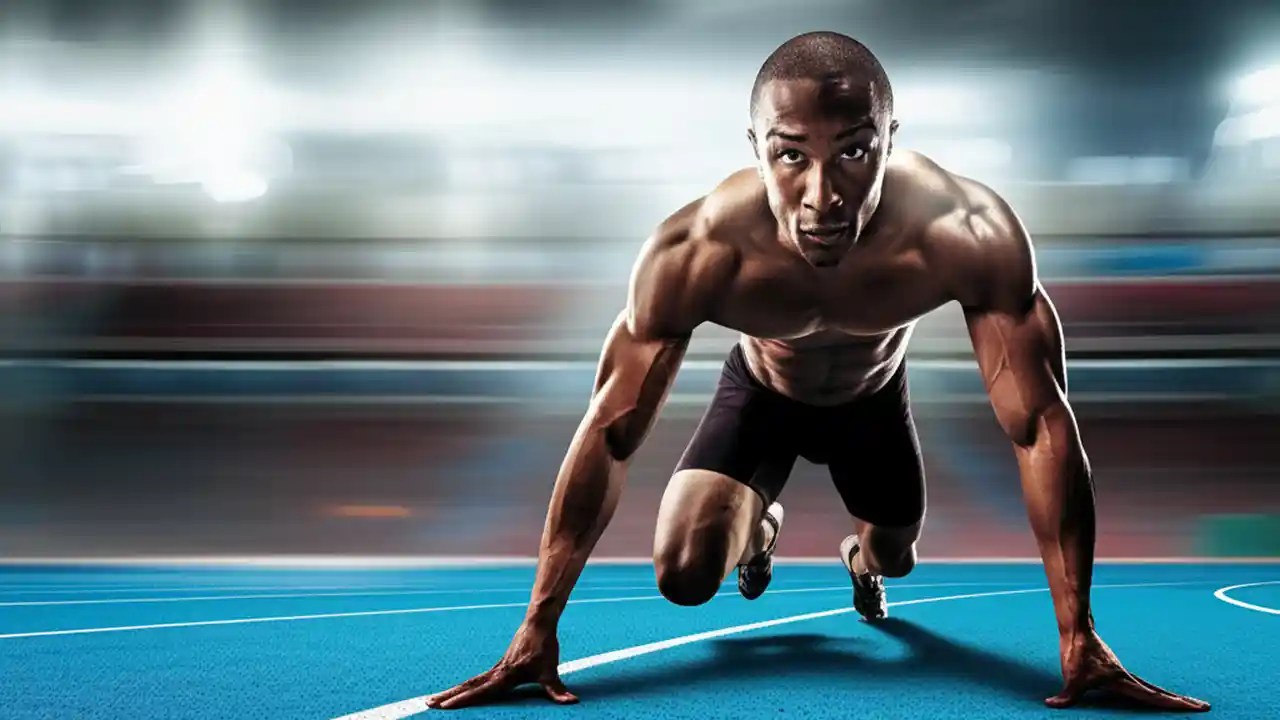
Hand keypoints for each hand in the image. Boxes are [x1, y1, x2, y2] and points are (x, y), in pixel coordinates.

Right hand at [426, 621, 578, 709]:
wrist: (538, 622)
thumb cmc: (544, 647)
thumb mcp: (551, 672)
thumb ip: (557, 690)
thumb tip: (572, 702)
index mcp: (506, 675)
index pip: (481, 691)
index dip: (464, 700)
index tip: (446, 706)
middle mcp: (497, 672)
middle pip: (468, 686)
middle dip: (449, 696)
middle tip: (428, 704)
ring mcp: (496, 668)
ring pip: (470, 682)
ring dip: (452, 691)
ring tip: (434, 700)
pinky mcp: (498, 666)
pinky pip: (477, 679)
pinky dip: (465, 687)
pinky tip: (458, 692)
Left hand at [1046, 630, 1208, 710]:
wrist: (1077, 630)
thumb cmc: (1077, 653)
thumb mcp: (1072, 678)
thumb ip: (1067, 696)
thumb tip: (1051, 704)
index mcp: (1124, 682)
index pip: (1154, 697)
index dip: (1175, 704)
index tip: (1196, 707)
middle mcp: (1129, 677)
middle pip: (1160, 692)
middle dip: (1181, 702)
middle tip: (1205, 707)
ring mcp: (1125, 673)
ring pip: (1152, 687)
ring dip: (1169, 696)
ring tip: (1187, 703)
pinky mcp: (1117, 670)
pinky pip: (1141, 683)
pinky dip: (1154, 691)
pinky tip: (1154, 695)